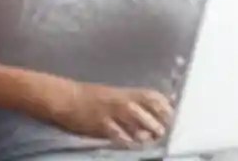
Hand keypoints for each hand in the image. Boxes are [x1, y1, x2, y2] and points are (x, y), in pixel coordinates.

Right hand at [53, 81, 173, 146]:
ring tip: (148, 140)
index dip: (165, 108)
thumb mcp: (112, 95)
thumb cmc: (89, 97)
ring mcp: (110, 113)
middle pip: (147, 111)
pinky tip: (131, 144)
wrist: (64, 98)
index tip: (172, 118)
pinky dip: (127, 140)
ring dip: (145, 133)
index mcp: (124, 92)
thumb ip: (132, 103)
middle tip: (162, 134)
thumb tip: (155, 116)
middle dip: (158, 124)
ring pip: (135, 122)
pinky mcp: (100, 124)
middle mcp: (120, 100)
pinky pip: (118, 134)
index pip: (152, 97)